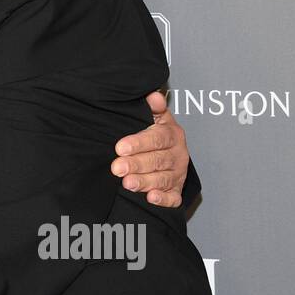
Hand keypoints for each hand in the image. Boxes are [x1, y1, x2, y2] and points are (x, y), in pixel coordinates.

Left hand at [111, 90, 188, 207]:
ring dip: (145, 182)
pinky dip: (163, 199)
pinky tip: (151, 198)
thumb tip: (153, 95)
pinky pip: (173, 198)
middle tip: (117, 167)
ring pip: (162, 179)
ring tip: (127, 183)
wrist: (171, 153)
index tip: (120, 147)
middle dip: (136, 164)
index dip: (139, 143)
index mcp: (172, 134)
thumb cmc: (157, 134)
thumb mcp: (156, 118)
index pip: (157, 138)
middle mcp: (178, 155)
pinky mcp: (176, 191)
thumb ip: (153, 108)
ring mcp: (178, 174)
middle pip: (157, 160)